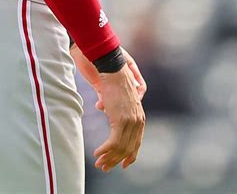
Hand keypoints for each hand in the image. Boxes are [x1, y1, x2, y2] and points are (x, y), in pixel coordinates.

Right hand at [70, 44, 145, 171]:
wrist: (113, 69)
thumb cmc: (112, 78)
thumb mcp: (115, 97)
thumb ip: (113, 106)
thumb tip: (102, 107)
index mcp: (139, 117)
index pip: (137, 143)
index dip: (130, 155)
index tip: (123, 165)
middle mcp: (138, 121)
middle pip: (128, 148)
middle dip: (115, 160)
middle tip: (104, 167)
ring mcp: (130, 122)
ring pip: (120, 148)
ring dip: (108, 158)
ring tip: (98, 163)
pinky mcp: (121, 121)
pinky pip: (113, 143)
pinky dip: (104, 150)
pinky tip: (97, 153)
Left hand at [95, 47, 146, 110]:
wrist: (88, 47)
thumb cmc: (106, 50)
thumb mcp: (121, 61)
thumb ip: (130, 74)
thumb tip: (138, 88)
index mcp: (130, 71)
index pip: (140, 87)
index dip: (139, 95)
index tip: (136, 101)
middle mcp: (121, 78)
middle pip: (127, 96)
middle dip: (125, 105)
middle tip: (120, 111)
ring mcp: (110, 83)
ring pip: (116, 100)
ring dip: (113, 107)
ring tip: (107, 110)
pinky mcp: (99, 86)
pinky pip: (104, 99)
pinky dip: (103, 105)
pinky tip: (100, 106)